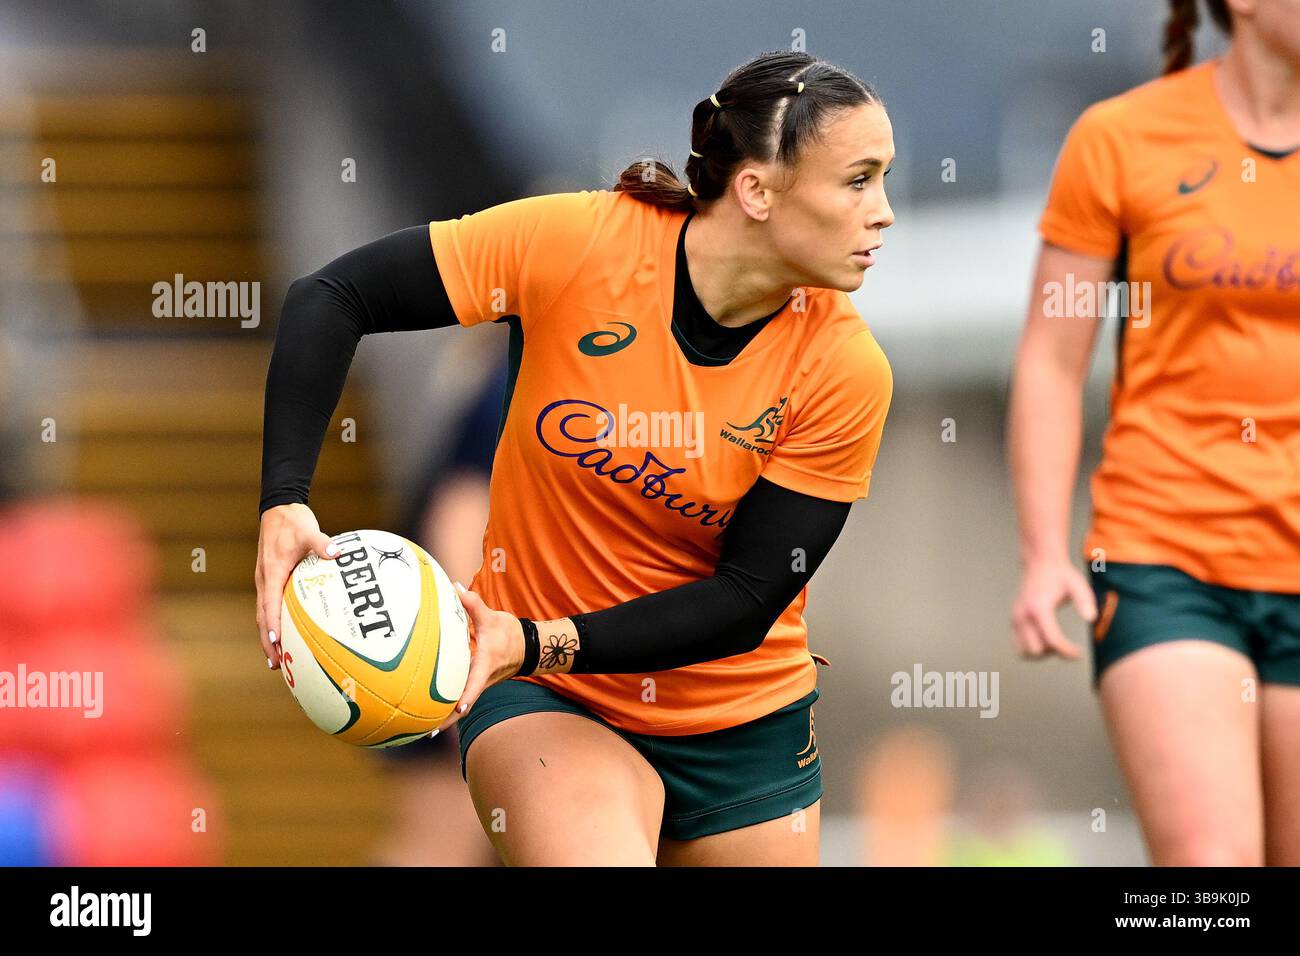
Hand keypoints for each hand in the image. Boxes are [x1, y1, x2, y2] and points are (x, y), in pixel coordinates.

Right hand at [255, 503, 336, 669]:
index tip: (276, 644)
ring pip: (265, 614)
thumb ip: (322, 543)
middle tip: (276, 665)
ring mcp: (266, 580)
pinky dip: (273, 622)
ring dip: (269, 636)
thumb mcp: (308, 531)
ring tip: (277, 659)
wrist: (279, 507)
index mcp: (272, 573)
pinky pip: (270, 606)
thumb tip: (337, 552)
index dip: (272, 626)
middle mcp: (265, 580)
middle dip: (268, 642)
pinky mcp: (271, 578)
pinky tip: (285, 634)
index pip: (270, 605)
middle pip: (263, 617)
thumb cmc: (293, 520)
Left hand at [433, 582, 524, 733]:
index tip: (457, 708)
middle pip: (462, 706)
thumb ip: (472, 603)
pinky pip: (458, 698)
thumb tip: (454, 586)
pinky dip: (445, 706)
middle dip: (445, 720)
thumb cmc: (510, 634)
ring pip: (460, 705)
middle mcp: (481, 679)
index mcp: (485, 665)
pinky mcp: (474, 683)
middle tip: (422, 730)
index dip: (466, 696)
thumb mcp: (492, 618)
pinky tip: (426, 709)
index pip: (476, 684)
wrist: (527, 647)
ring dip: (443, 717)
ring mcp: (478, 684)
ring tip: (419, 727)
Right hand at [1011, 558, 1096, 659]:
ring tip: (1054, 643)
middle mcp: (1023, 615)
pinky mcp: (1013, 619)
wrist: (1040, 562)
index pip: (1052, 640)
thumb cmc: (1061, 575)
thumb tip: (1091, 618)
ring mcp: (1015, 618)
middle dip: (1053, 652)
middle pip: (1036, 650)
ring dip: (1040, 653)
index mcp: (1038, 608)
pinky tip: (1045, 639)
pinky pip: (1019, 644)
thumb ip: (1085, 601)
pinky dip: (1031, 648)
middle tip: (1066, 645)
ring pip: (1023, 651)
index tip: (1079, 654)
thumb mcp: (1078, 585)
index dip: (1067, 651)